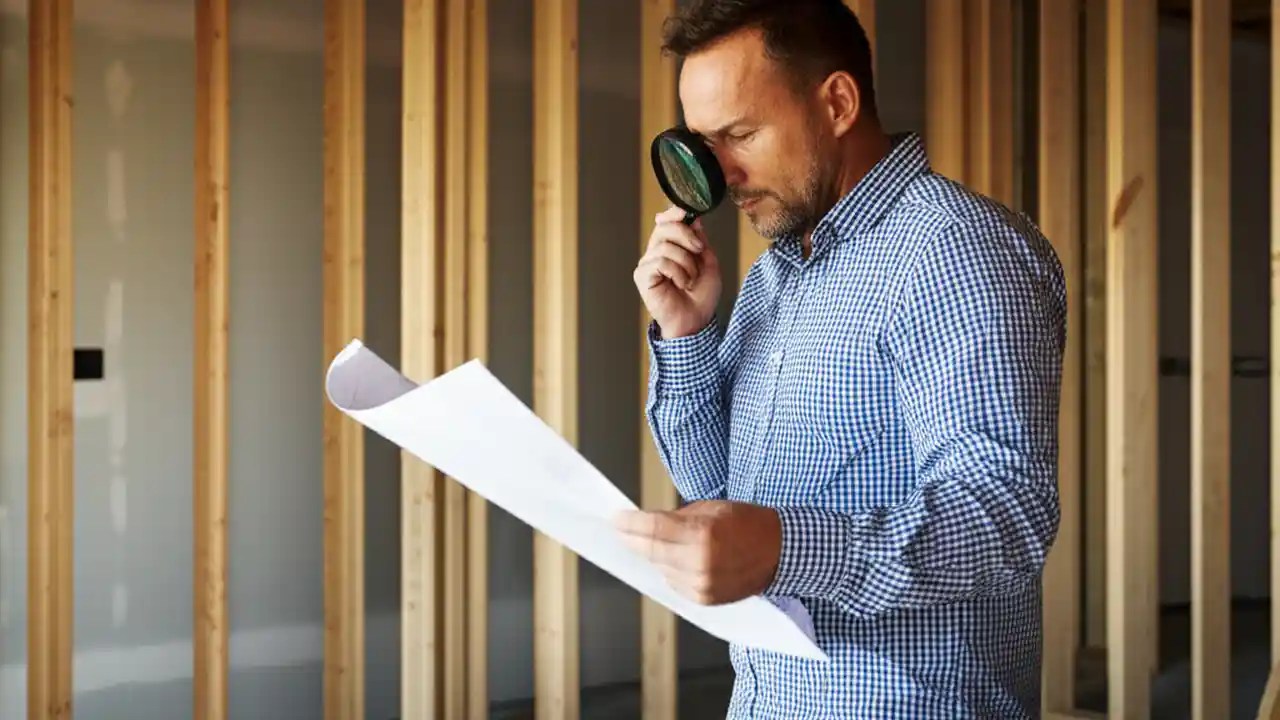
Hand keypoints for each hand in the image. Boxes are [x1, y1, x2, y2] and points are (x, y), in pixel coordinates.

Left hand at [613, 500, 780, 604]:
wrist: (778, 552)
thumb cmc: (747, 524)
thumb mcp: (711, 508)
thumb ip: (677, 518)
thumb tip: (646, 524)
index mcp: (704, 534)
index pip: (654, 529)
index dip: (630, 524)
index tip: (616, 519)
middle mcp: (700, 563)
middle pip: (651, 551)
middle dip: (632, 539)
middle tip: (621, 530)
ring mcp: (701, 585)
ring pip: (659, 569)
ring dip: (651, 556)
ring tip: (649, 542)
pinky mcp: (704, 599)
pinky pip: (673, 583)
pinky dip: (667, 570)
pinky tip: (672, 560)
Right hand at [633, 206, 721, 338]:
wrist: (696, 320)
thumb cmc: (701, 296)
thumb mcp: (708, 261)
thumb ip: (700, 239)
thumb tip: (694, 218)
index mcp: (670, 247)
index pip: (665, 221)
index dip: (674, 213)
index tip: (686, 213)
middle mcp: (656, 252)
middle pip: (665, 227)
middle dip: (686, 236)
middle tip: (699, 250)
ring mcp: (647, 264)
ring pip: (665, 246)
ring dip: (686, 263)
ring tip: (690, 279)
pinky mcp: (642, 276)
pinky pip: (660, 262)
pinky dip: (677, 272)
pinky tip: (680, 285)